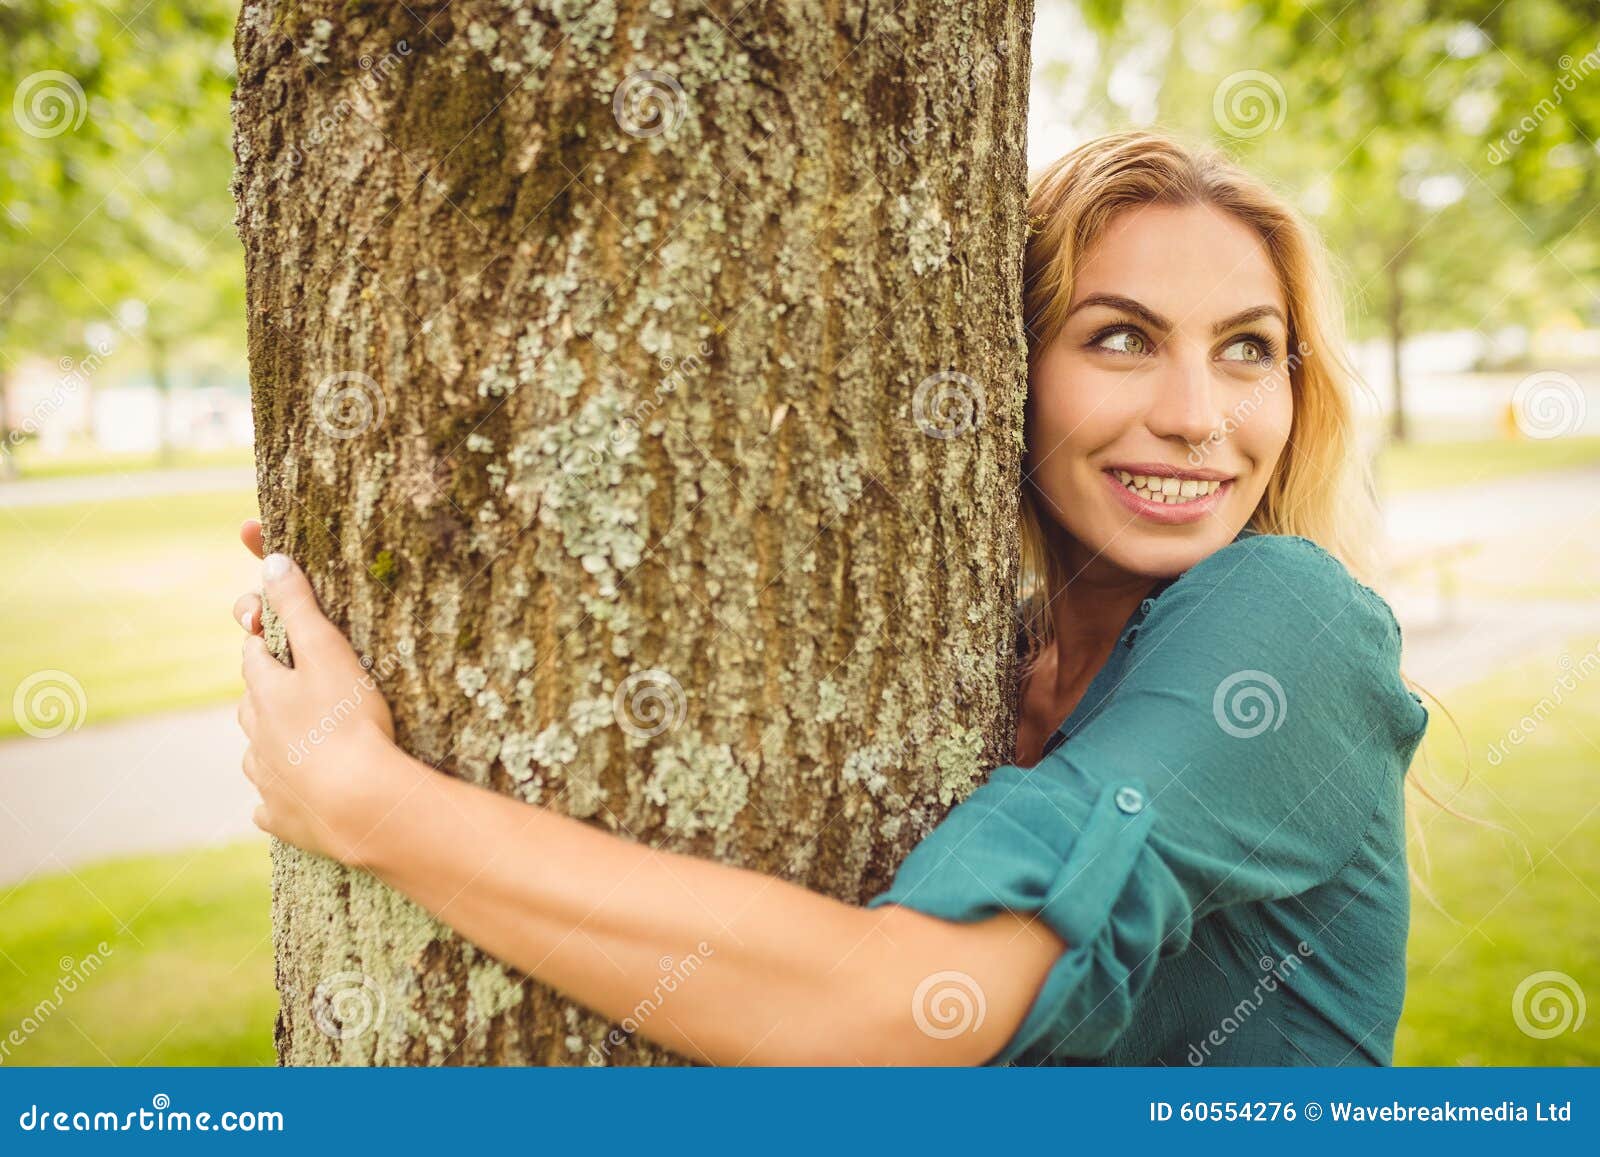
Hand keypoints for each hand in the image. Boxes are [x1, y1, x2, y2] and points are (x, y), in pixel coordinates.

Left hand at [232, 518, 408, 864]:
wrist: (359, 804)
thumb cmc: (348, 722)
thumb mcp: (328, 652)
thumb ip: (299, 606)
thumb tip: (271, 560)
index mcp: (264, 692)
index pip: (253, 655)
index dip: (265, 641)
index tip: (273, 634)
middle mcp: (255, 735)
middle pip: (250, 704)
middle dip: (266, 692)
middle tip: (294, 685)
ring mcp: (266, 779)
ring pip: (258, 752)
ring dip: (271, 743)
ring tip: (298, 740)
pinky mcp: (282, 818)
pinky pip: (271, 804)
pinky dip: (280, 795)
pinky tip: (297, 796)